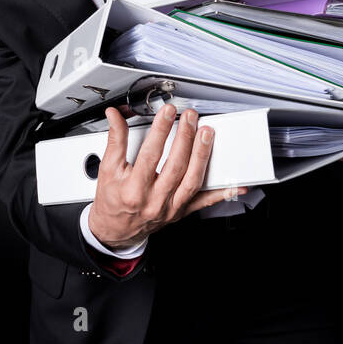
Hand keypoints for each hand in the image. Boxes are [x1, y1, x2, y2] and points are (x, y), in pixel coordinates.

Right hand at [88, 104, 245, 248]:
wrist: (116, 230)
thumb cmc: (112, 200)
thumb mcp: (108, 169)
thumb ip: (115, 140)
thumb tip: (115, 116)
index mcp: (134, 189)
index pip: (150, 156)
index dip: (160, 132)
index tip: (167, 113)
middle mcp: (154, 200)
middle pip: (175, 166)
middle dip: (185, 138)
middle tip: (190, 118)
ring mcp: (170, 208)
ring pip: (192, 181)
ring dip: (202, 156)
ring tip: (207, 135)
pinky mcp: (181, 212)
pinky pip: (204, 202)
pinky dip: (222, 192)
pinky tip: (234, 182)